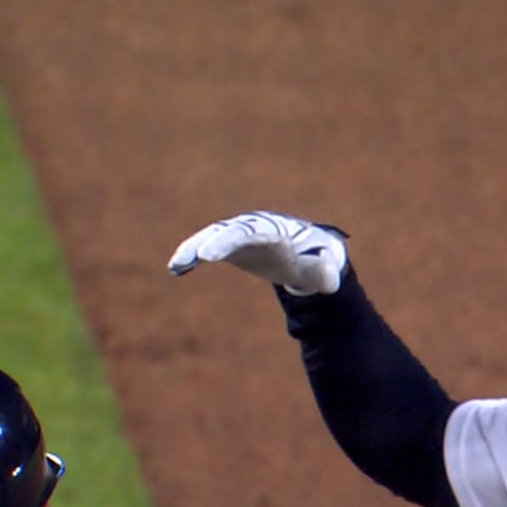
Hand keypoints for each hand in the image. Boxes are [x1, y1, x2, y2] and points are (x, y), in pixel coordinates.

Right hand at [168, 211, 347, 295]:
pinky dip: (192, 254)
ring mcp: (241, 235)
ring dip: (194, 248)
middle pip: (228, 231)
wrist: (308, 250)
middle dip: (211, 242)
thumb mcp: (324, 268)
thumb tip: (329, 279)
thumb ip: (325, 272)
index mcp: (275, 232)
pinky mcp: (231, 245)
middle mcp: (255, 228)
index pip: (249, 233)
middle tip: (195, 256)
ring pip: (213, 236)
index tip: (209, 255)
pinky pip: (208, 247)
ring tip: (177, 265)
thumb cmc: (316, 258)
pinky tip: (177, 268)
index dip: (228, 242)